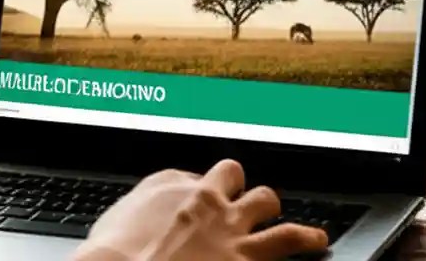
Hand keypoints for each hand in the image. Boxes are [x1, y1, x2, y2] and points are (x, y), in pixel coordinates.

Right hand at [73, 159, 328, 260]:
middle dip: (237, 188)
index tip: (202, 204)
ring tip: (283, 213)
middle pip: (232, 174)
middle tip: (242, 206)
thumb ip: (139, 214)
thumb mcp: (113, 224)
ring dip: (274, 209)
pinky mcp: (246, 253)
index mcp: (167, 187)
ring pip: (265, 200)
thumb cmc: (108, 258)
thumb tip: (144, 217)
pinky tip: (317, 240)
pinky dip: (306, 239)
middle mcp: (202, 197)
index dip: (200, 193)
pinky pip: (288, 239)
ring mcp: (227, 225)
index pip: (192, 177)